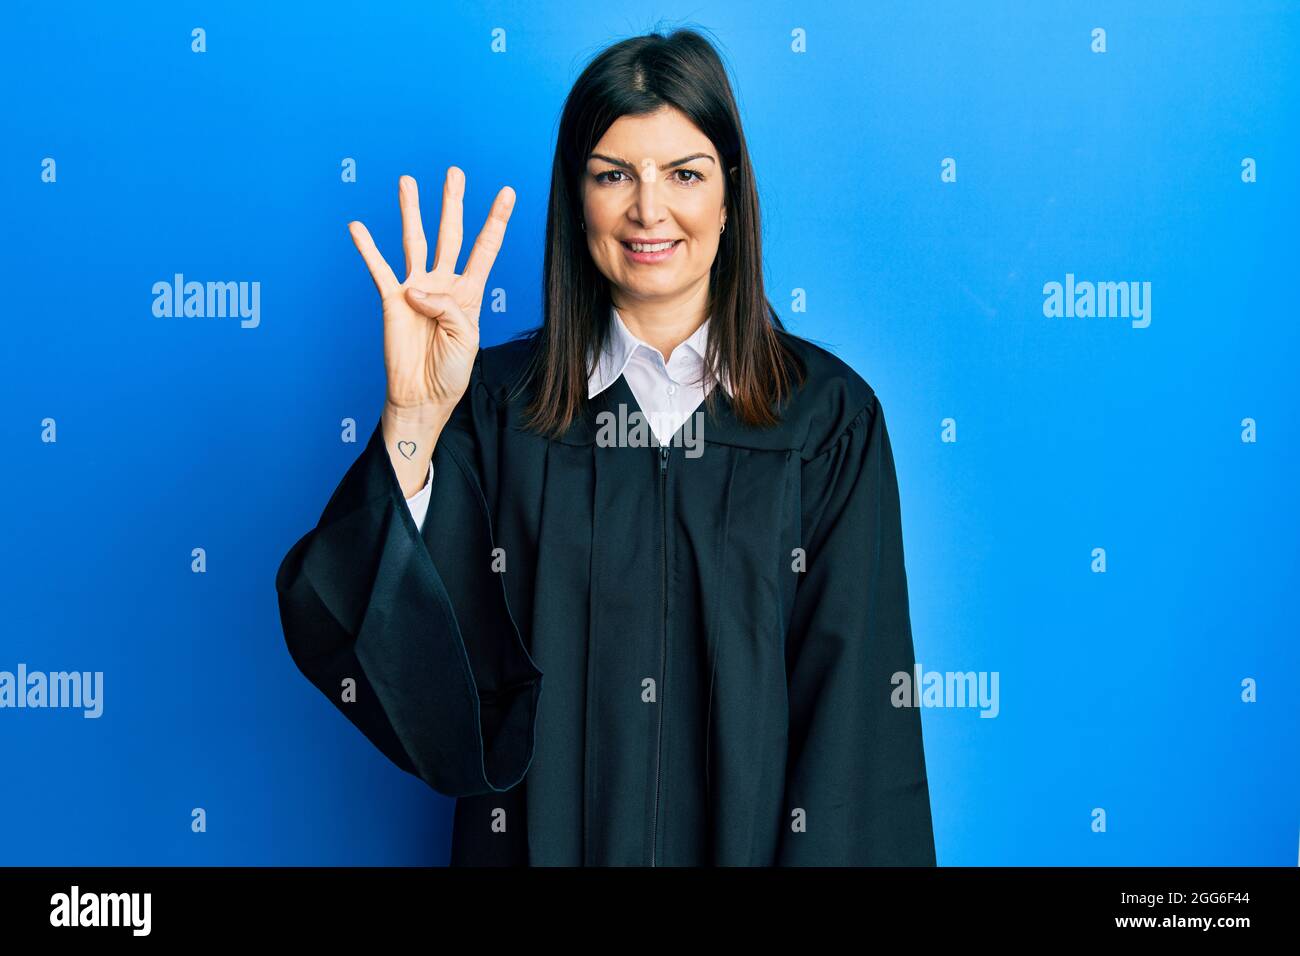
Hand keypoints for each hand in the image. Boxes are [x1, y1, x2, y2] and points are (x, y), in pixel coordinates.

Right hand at [348, 168, 515, 416]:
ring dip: (411, 211)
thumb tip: (416, 288)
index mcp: (469, 291)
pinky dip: (367, 248)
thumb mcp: (465, 338)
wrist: (424, 394)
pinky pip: (378, 268)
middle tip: (454, 172)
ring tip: (408, 182)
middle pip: (450, 233)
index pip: (485, 247)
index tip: (507, 192)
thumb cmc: (451, 370)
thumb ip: (448, 308)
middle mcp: (443, 283)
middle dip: (453, 202)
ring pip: (415, 240)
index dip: (496, 220)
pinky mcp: (391, 300)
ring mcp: (416, 288)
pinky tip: (357, 227)